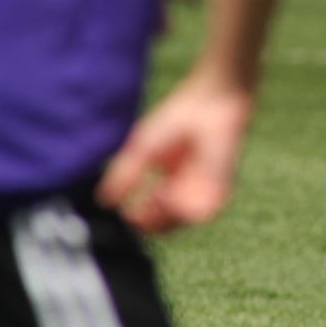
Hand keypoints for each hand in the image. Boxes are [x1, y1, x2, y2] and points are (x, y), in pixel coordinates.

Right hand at [96, 72, 254, 233]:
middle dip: (151, 224)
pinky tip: (168, 196)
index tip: (126, 214)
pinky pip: (204, 213)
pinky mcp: (221, 186)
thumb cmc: (177, 118)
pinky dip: (184, 212)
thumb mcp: (143, 149)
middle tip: (137, 215)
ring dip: (165, 219)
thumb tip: (104, 202)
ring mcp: (204, 189)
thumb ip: (125, 173)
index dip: (139, 218)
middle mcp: (187, 188)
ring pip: (184, 221)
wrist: (210, 102)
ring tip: (154, 199)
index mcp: (170, 180)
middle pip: (168, 223)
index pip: (153, 211)